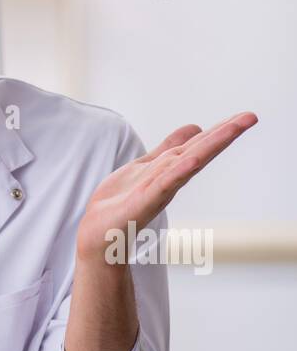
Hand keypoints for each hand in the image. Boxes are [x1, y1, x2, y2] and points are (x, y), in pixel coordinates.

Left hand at [76, 111, 257, 266]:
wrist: (98, 234)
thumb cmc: (120, 203)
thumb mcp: (146, 166)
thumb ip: (169, 148)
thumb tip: (195, 128)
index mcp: (170, 169)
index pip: (199, 145)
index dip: (221, 130)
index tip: (246, 116)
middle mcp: (169, 178)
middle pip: (200, 150)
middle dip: (225, 133)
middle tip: (251, 116)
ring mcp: (158, 189)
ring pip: (189, 161)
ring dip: (210, 144)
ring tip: (234, 127)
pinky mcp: (143, 201)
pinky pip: (164, 182)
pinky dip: (180, 170)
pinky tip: (195, 159)